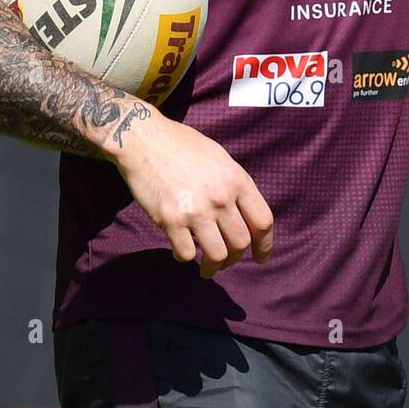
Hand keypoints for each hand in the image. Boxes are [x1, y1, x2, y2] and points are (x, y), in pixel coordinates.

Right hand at [112, 112, 273, 277]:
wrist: (143, 139)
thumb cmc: (181, 144)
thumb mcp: (219, 157)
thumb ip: (234, 185)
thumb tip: (244, 213)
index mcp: (237, 180)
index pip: (263, 221)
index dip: (265, 244)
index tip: (261, 256)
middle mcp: (220, 198)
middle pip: (241, 243)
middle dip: (236, 258)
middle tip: (227, 260)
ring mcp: (196, 211)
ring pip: (218, 255)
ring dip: (213, 266)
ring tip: (207, 267)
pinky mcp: (170, 220)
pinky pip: (186, 254)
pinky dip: (185, 257)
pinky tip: (181, 250)